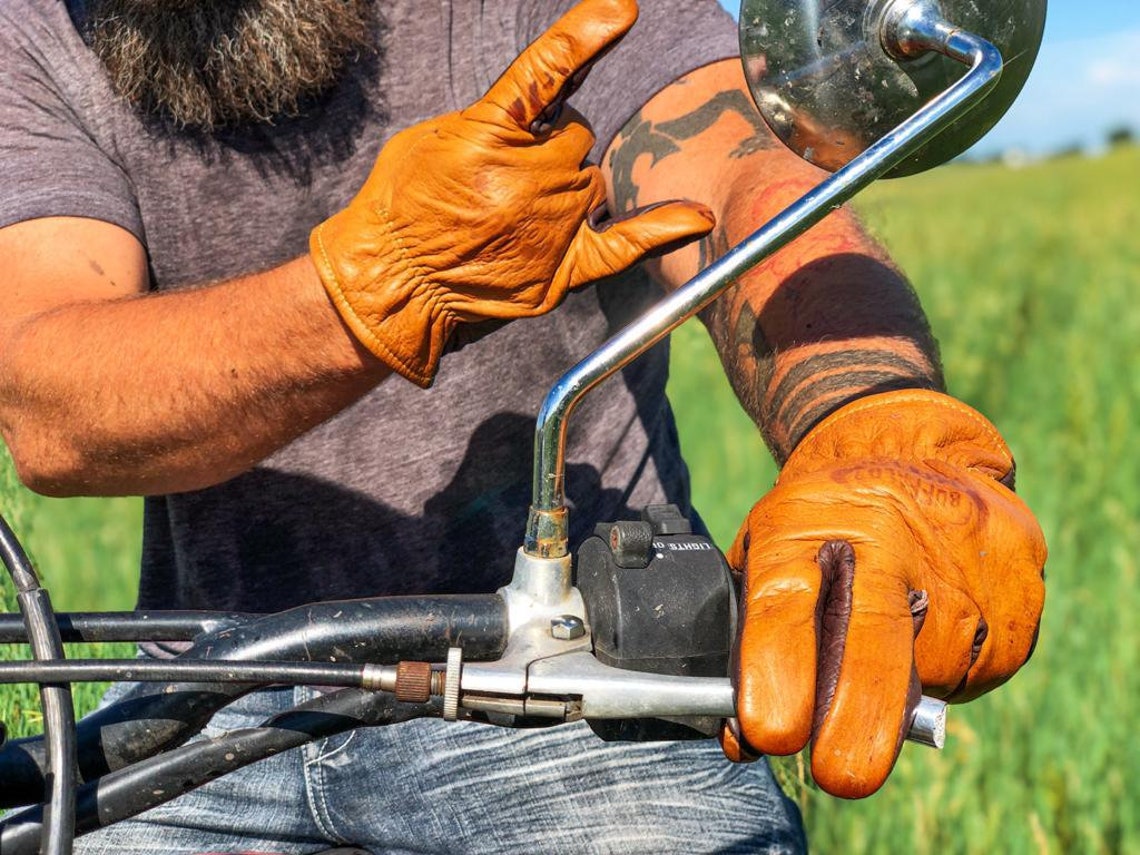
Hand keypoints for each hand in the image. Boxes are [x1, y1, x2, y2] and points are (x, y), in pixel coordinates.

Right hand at [309, 0, 713, 386]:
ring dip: (566, 185)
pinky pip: (625, 245)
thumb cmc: (399, 207)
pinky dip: (662, 229)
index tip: (623, 9)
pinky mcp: (561, 271)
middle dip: (553, 145)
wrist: (390, 285)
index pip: (548, 69)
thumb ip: (493, 119)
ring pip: (591, 180)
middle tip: (509, 175)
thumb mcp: (432, 138)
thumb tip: (536, 114)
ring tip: (517, 212)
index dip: (586, 34)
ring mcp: (550, 226)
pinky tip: (697, 218)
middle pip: (577, 136)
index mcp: (489, 134)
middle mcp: (529, 178)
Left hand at [722, 390, 1045, 797]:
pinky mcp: (1015, 574)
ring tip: (896, 636)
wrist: (905, 449)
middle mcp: (880, 538)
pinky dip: (956, 668)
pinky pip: (986, 663)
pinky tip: (938, 624)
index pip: (784, 606)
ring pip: (938, 669)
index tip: (771, 730)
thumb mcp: (766, 555)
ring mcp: (954, 553)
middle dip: (860, 715)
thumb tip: (744, 742)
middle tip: (845, 773)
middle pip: (875, 639)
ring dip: (910, 689)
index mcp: (802, 530)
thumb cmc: (819, 526)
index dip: (777, 670)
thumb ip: (753, 641)